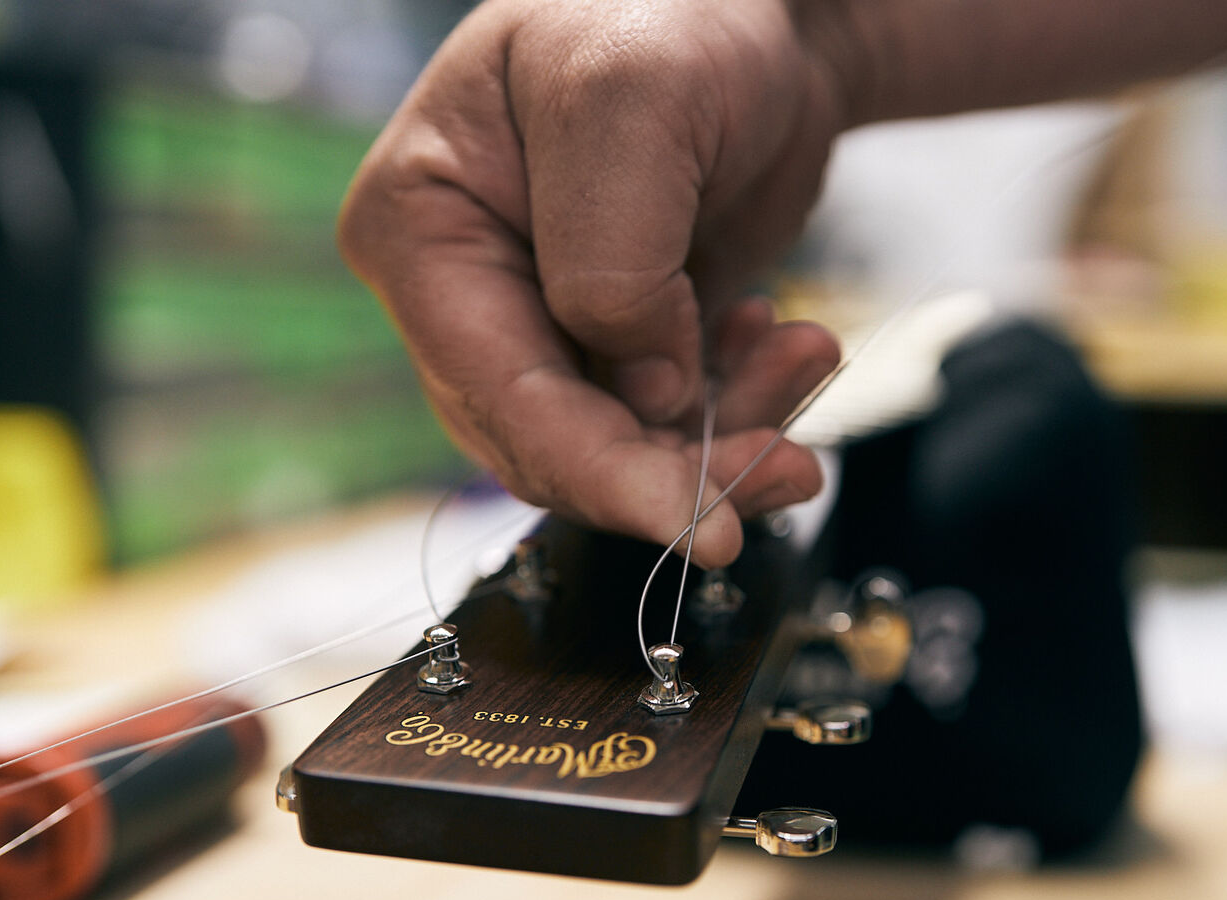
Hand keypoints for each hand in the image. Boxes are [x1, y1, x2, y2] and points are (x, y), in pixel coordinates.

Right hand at [338, 0, 851, 565]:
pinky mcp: (614, 338)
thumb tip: (642, 395)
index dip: (596, 471)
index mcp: (422, 225)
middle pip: (553, 441)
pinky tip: (788, 345)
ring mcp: (541, 319)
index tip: (698, 521)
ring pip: (619, 445)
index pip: (496, 390)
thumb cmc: (669, 10)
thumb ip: (612, 263)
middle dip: (672, 469)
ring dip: (724, 431)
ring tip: (805, 363)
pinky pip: (667, 419)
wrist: (753, 13)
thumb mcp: (629, 104)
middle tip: (786, 467)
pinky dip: (740, 402)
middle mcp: (466, 288)